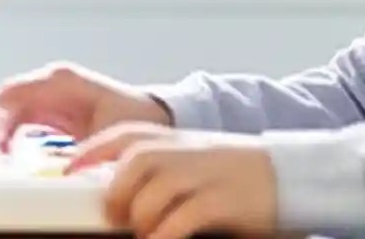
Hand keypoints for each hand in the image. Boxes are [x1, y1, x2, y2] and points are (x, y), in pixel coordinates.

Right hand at [0, 62, 171, 149]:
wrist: (149, 114)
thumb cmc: (133, 116)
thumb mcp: (108, 134)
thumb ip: (82, 151)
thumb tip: (62, 171)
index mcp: (64, 81)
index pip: (20, 93)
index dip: (2, 115)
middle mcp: (53, 82)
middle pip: (9, 95)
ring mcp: (50, 92)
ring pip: (11, 103)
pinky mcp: (50, 106)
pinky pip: (20, 112)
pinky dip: (7, 125)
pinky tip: (0, 142)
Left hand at [70, 122, 278, 238]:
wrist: (296, 175)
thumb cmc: (239, 174)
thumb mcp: (197, 160)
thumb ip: (161, 167)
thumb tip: (116, 190)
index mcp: (177, 138)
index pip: (124, 135)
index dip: (91, 151)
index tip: (69, 170)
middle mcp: (187, 150)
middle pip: (134, 162)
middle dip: (116, 191)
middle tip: (114, 217)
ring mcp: (206, 174)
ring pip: (153, 192)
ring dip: (141, 217)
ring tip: (143, 233)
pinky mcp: (224, 200)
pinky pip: (183, 219)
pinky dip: (165, 234)